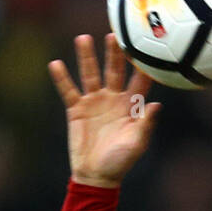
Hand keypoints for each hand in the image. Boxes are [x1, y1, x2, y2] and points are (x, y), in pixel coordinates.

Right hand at [48, 34, 161, 187]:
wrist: (96, 176)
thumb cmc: (120, 161)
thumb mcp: (136, 144)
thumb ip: (145, 124)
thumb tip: (155, 104)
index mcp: (131, 106)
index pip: (138, 81)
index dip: (141, 66)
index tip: (145, 49)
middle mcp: (113, 99)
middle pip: (114, 70)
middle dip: (114, 53)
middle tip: (115, 34)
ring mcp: (94, 101)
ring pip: (90, 74)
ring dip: (87, 57)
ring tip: (83, 38)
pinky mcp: (77, 109)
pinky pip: (68, 90)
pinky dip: (62, 78)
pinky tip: (56, 64)